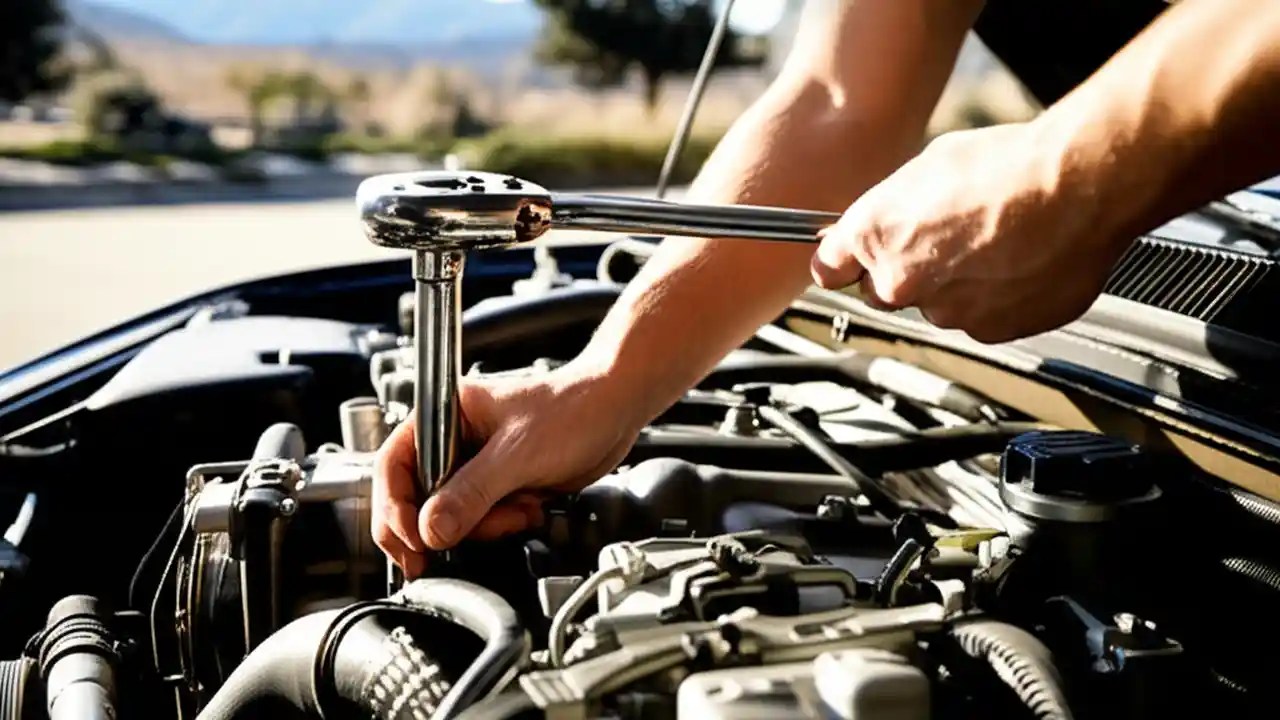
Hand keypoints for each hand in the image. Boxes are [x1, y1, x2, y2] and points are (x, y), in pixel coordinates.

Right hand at [372, 365, 641, 577]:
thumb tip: (432, 530)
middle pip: (417, 498)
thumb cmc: (573, 407)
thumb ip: (472, 492)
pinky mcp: (498, 486)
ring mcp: (475, 466)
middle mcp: (453, 441)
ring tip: (517, 509)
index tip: (411, 541)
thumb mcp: (517, 452)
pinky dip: (503, 524)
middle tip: (446, 549)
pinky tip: (528, 507)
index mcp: (444, 415)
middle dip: (442, 525)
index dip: (395, 508)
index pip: (394, 465)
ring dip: (484, 526)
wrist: (614, 413)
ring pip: (451, 517)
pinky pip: (482, 521)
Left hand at [810, 121, 1129, 342]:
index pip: (829, 269)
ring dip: (957, 286)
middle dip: (906, 272)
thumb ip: (893, 207)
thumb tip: (884, 220)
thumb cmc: (1011, 165)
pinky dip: (996, 300)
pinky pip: (983, 320)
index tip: (848, 263)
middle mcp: (901, 282)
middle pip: (884, 292)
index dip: (844, 263)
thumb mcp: (929, 167)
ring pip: (938, 308)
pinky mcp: (991, 331)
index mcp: (875, 235)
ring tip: (995, 246)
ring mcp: (946, 312)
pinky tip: (1018, 265)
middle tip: (947, 241)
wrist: (1080, 186)